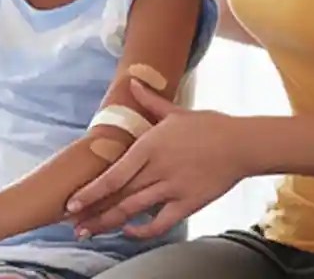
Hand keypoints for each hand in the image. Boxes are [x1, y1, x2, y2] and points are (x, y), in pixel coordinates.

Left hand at [65, 80, 250, 240]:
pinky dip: (144, 230)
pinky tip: (129, 229)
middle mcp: (157, 170)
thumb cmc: (208, 126)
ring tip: (91, 231)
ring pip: (134, 210)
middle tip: (73, 224)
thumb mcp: (174, 112)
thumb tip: (132, 82)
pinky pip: (161, 223)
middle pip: (118, 197)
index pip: (113, 176)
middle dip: (93, 212)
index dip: (90, 192)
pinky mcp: (189, 204)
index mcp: (149, 147)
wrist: (242, 144)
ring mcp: (173, 189)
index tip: (71, 202)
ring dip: (109, 222)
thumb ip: (149, 102)